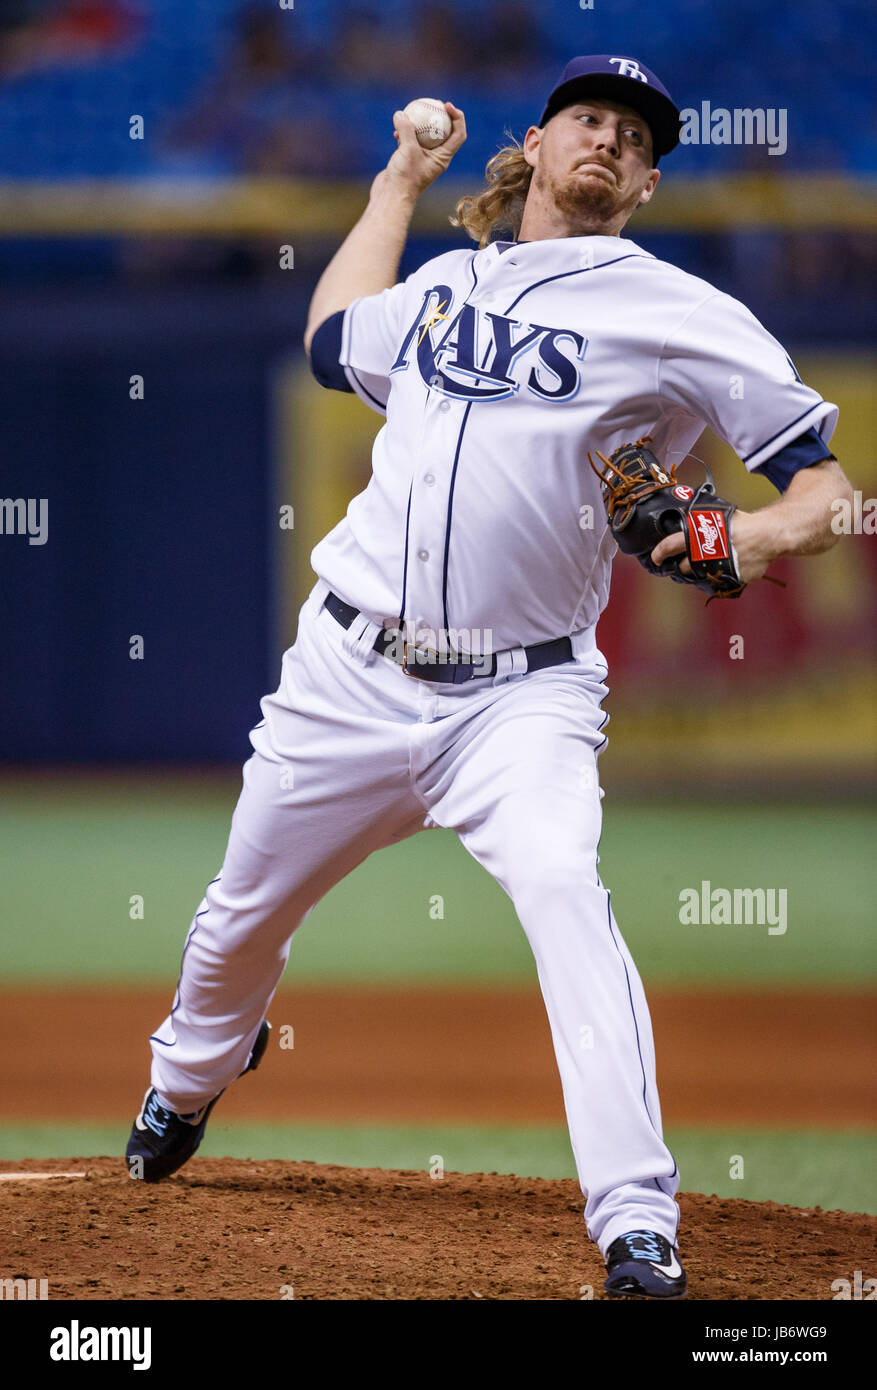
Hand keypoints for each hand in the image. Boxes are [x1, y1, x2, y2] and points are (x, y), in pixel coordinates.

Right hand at [371, 101, 466, 201]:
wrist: (391, 196)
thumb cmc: (404, 177)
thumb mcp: (407, 150)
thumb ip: (406, 129)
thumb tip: (400, 113)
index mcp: (443, 157)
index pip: (458, 134)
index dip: (457, 117)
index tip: (446, 105)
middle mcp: (435, 158)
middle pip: (443, 132)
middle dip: (440, 116)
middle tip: (433, 103)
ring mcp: (422, 158)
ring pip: (425, 136)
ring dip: (419, 124)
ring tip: (411, 114)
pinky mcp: (409, 159)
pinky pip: (410, 141)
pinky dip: (405, 134)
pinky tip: (396, 130)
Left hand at [650, 508, 779, 584]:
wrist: (769, 535)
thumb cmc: (744, 524)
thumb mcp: (719, 518)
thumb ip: (701, 525)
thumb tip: (684, 526)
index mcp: (701, 535)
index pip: (671, 545)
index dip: (660, 553)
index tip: (656, 558)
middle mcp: (708, 554)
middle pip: (685, 566)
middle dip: (684, 564)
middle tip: (688, 560)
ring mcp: (720, 568)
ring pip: (702, 575)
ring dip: (702, 570)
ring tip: (711, 561)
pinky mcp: (732, 579)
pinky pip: (721, 580)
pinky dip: (723, 574)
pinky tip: (731, 564)